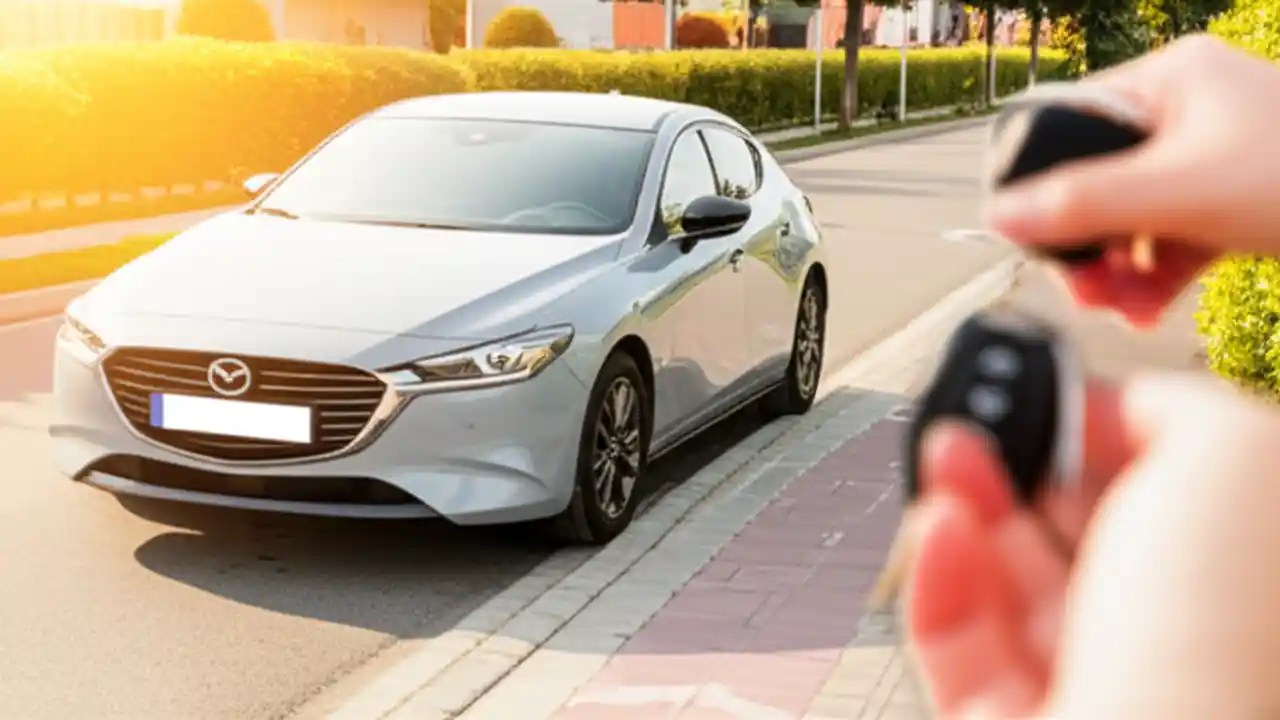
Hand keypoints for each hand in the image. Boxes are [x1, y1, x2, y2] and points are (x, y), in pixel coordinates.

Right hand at [902, 371, 1279, 718]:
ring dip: (971, 504)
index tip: (1066, 399)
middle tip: (987, 420)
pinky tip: (939, 526)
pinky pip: (963, 643)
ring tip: (944, 453)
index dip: (1119, 437)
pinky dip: (942, 577)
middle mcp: (1184, 646)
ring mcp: (1100, 691)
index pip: (1181, 498)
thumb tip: (1106, 411)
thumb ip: (1179, 409)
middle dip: (1028, 465)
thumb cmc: (1222, 654)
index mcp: (1247, 593)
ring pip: (1017, 586)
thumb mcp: (1239, 460)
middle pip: (1089, 537)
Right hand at [985, 35, 1279, 325]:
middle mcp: (1189, 110)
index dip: (1045, 185)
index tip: (1042, 242)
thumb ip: (1083, 203)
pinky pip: (1174, 237)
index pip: (1070, 123)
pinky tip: (1148, 310)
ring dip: (1120, 269)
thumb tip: (1000, 216)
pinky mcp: (1236, 202)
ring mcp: (1214, 158)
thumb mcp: (1182, 193)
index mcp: (1170, 78)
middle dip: (1089, 243)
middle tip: (1084, 291)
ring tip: (1118, 310)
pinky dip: (1157, 275)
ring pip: (1135, 216)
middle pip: (1099, 178)